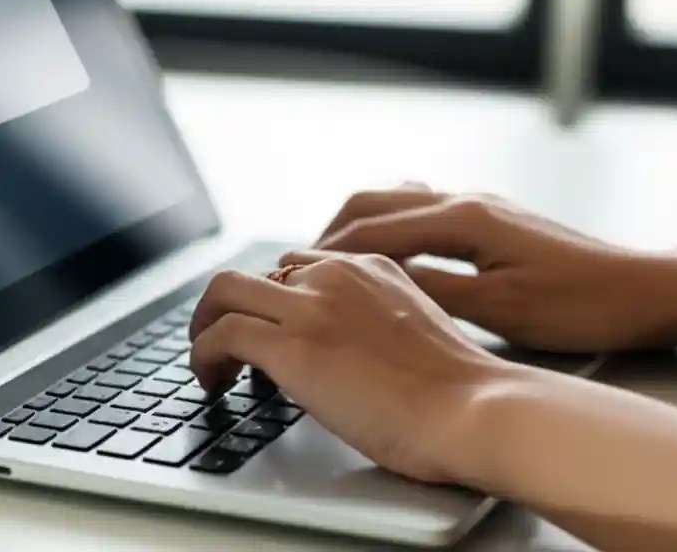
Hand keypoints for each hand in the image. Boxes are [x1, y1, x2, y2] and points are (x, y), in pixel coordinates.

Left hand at [188, 255, 513, 484]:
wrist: (473, 410)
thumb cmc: (459, 392)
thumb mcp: (415, 330)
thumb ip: (375, 321)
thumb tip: (343, 349)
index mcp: (370, 267)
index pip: (300, 265)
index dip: (275, 301)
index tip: (267, 328)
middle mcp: (336, 274)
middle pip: (257, 273)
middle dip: (232, 306)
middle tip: (224, 342)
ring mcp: (310, 306)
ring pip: (225, 291)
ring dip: (206, 326)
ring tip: (208, 362)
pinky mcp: (290, 345)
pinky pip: (220, 335)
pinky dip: (202, 356)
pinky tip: (213, 382)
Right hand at [284, 184, 676, 352]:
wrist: (644, 291)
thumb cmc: (581, 305)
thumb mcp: (500, 309)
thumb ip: (432, 290)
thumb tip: (372, 282)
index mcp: (463, 219)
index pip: (371, 230)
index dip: (323, 254)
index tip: (287, 275)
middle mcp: (464, 201)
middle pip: (372, 202)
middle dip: (328, 234)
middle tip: (296, 270)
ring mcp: (478, 206)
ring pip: (394, 202)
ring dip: (355, 228)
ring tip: (328, 264)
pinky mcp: (490, 220)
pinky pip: (419, 211)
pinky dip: (387, 227)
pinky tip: (383, 254)